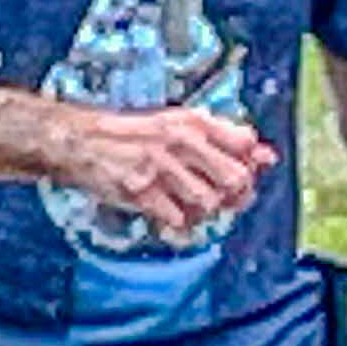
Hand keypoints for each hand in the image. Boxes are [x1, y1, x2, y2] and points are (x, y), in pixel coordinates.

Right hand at [53, 105, 272, 234]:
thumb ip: (222, 139)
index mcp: (191, 121)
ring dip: (204, 212)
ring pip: (209, 202)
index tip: (237, 172)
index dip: (250, 164)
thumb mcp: (176, 125)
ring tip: (190, 206)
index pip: (245, 143)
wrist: (78, 141)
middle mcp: (179, 141)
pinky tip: (169, 215)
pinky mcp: (140, 190)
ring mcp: (160, 167)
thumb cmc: (129, 134)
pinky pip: (179, 219)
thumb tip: (268, 157)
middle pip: (236, 178)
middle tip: (220, 198)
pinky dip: (179, 224)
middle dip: (234, 195)